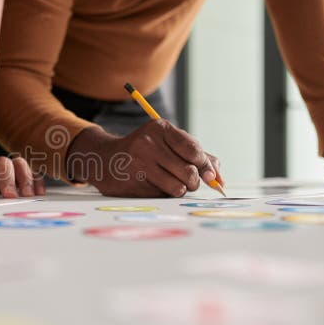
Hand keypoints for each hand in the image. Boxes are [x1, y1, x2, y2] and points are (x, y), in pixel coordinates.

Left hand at [0, 155, 45, 197]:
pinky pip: (29, 172)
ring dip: (25, 178)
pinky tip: (39, 192)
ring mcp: (0, 170)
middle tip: (11, 196)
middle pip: (3, 163)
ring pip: (17, 165)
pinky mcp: (13, 176)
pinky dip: (36, 180)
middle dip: (8, 179)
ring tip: (28, 195)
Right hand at [67, 120, 222, 197]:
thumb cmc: (144, 150)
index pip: (193, 150)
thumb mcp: (167, 142)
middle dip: (194, 181)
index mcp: (160, 128)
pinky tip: (153, 185)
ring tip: (171, 183)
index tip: (210, 175)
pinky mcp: (133, 182)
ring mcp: (139, 163)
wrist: (105, 159)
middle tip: (189, 181)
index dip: (205, 165)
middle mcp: (148, 143)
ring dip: (179, 190)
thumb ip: (196, 155)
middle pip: (189, 172)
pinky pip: (162, 195)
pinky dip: (163, 194)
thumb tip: (218, 175)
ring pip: (178, 188)